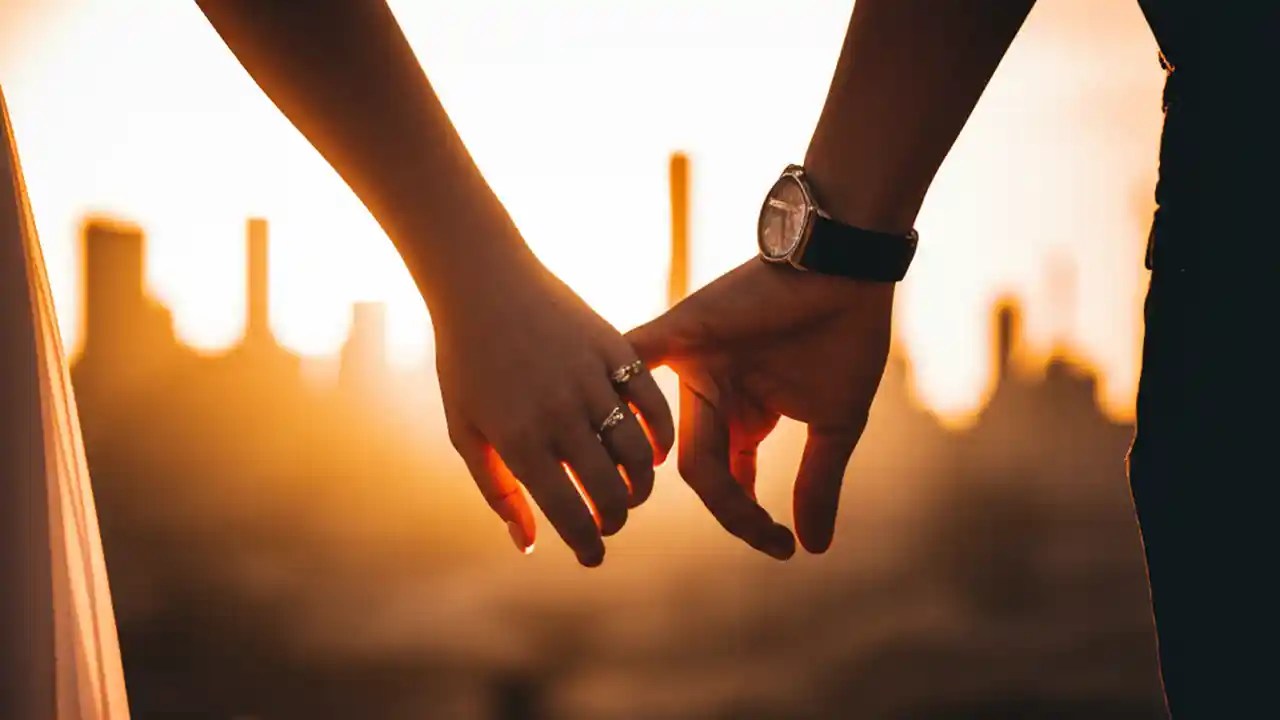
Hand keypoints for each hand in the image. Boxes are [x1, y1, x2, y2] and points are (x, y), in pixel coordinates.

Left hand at [432, 245, 673, 566]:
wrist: (482, 281)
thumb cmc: (465, 363)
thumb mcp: (466, 432)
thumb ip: (498, 491)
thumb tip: (530, 545)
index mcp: (519, 440)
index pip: (569, 512)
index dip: (587, 544)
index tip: (593, 556)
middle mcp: (560, 414)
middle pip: (610, 490)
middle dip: (616, 518)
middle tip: (611, 522)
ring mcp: (590, 380)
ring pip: (638, 453)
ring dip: (641, 484)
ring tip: (631, 492)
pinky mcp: (614, 350)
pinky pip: (651, 405)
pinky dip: (660, 436)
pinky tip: (653, 451)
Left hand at [627, 259, 892, 557]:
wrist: (847, 269)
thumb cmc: (845, 338)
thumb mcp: (835, 424)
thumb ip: (819, 483)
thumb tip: (815, 548)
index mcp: (742, 418)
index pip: (728, 483)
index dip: (750, 522)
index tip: (783, 548)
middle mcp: (710, 395)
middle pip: (702, 469)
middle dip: (736, 512)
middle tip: (771, 540)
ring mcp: (691, 364)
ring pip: (674, 438)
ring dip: (709, 482)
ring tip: (741, 517)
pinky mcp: (680, 329)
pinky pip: (637, 354)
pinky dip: (619, 378)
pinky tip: (607, 423)